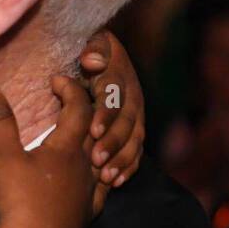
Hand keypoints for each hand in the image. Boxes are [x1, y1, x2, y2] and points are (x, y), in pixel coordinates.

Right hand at [0, 79, 100, 227]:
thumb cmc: (20, 201)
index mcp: (67, 148)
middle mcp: (84, 166)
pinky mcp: (86, 214)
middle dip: (87, 109)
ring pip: (103, 158)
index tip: (57, 79)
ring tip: (86, 135)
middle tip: (75, 99)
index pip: (78, 108)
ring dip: (97, 141)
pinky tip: (96, 180)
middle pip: (96, 130)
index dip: (70, 89)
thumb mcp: (3, 157)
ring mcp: (89, 192)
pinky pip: (102, 189)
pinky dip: (101, 176)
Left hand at [77, 29, 144, 185]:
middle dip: (113, 143)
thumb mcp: (95, 45)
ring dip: (121, 160)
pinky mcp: (135, 131)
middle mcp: (132, 97)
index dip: (106, 114)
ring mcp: (136, 116)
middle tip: (96, 161)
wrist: (106, 57)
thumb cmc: (93, 52)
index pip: (115, 97)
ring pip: (134, 140)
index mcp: (120, 76)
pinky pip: (136, 151)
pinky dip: (128, 167)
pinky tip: (116, 182)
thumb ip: (95, 49)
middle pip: (127, 123)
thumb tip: (92, 59)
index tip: (93, 130)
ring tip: (106, 178)